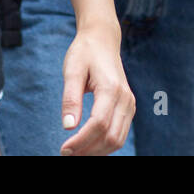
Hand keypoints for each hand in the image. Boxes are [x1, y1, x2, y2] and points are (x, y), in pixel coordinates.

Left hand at [59, 21, 133, 155]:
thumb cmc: (85, 52)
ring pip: (118, 139)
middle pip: (111, 137)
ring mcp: (129, 104)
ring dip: (97, 151)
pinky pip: (119, 133)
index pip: (98, 124)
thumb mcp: (72, 70)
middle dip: (88, 150)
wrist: (102, 39)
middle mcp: (125, 99)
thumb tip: (68, 126)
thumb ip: (71, 98)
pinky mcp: (128, 107)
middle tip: (66, 154)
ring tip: (75, 152)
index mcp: (111, 89)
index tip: (63, 149)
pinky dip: (105, 144)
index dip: (81, 141)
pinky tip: (87, 145)